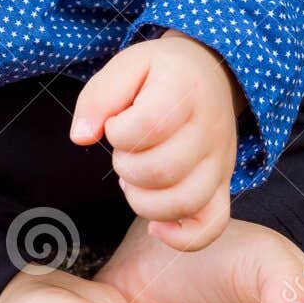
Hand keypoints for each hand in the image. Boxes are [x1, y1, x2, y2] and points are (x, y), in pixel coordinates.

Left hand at [70, 29, 246, 250]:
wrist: (209, 75)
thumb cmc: (161, 73)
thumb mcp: (126, 65)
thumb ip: (99, 97)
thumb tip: (81, 137)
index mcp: (184, 93)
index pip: (150, 125)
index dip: (119, 131)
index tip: (116, 123)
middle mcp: (208, 130)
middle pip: (162, 170)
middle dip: (126, 166)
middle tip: (124, 151)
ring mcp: (219, 162)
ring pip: (184, 203)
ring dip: (144, 201)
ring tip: (134, 181)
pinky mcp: (222, 186)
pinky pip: (211, 226)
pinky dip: (181, 237)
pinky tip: (156, 226)